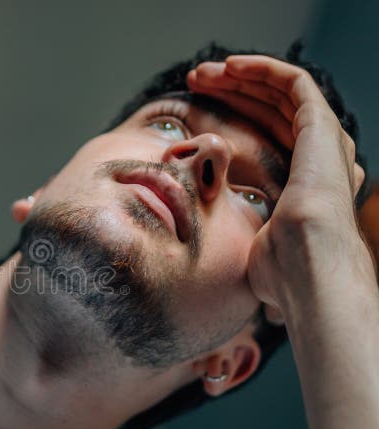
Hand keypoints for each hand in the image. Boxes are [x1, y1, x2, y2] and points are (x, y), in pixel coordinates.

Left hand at [186, 55, 368, 321]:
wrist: (308, 273)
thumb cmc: (280, 273)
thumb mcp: (250, 245)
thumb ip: (238, 235)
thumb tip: (211, 257)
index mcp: (304, 183)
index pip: (267, 136)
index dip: (232, 118)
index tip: (193, 113)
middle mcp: (319, 159)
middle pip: (271, 111)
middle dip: (230, 92)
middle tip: (193, 83)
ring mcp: (323, 143)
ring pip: (280, 93)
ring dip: (240, 77)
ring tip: (201, 73)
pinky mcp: (322, 129)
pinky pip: (295, 84)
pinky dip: (262, 70)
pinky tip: (229, 68)